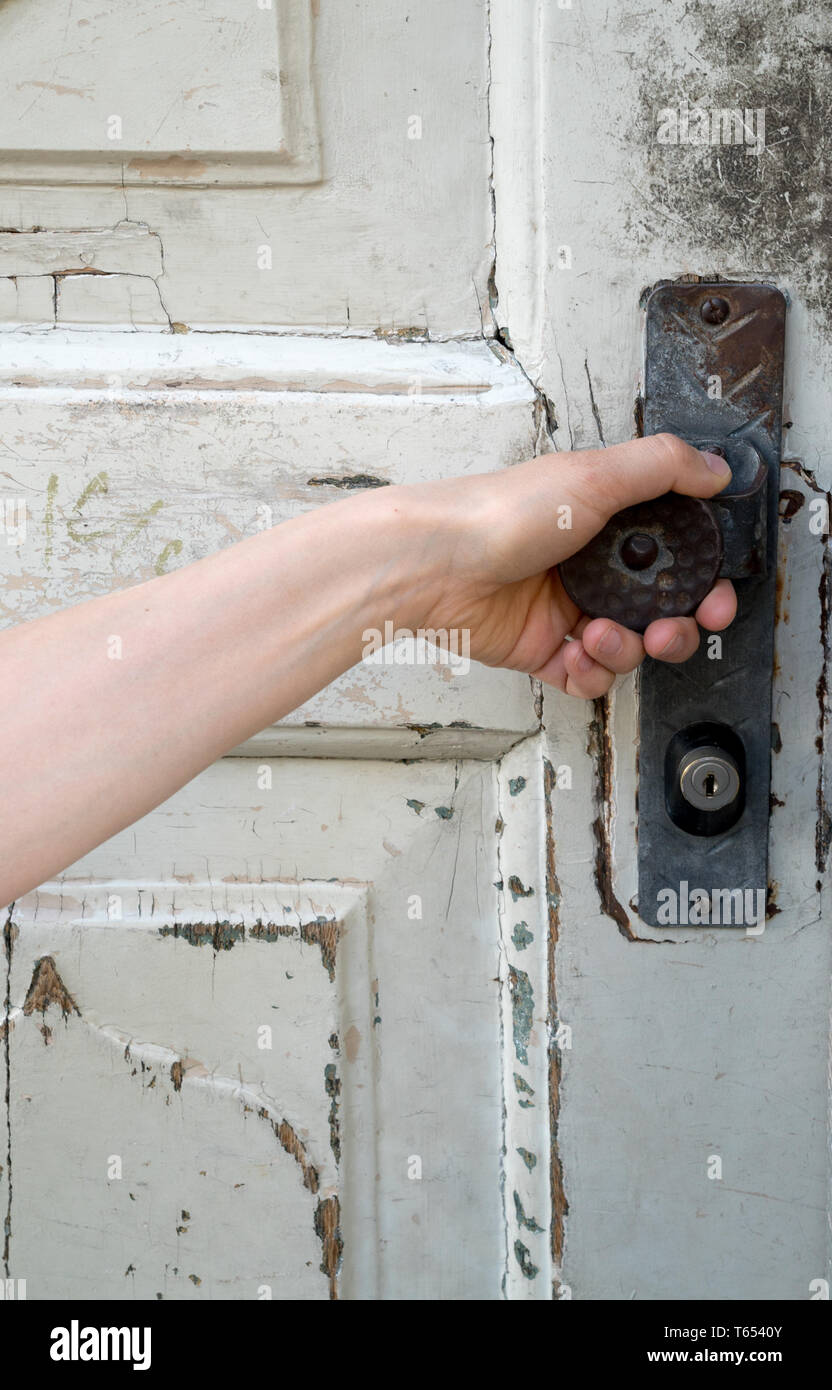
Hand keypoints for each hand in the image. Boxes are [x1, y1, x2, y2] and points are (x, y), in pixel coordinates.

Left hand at [408, 434, 735, 698]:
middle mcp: (590, 564)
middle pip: (659, 610)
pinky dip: (590, 674)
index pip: (675, 555)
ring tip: (599, 636)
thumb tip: (714, 468)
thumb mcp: (592, 475)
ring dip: (626, 650)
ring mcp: (566, 609)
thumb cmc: (499, 513)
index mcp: (608, 521)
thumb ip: (662, 468)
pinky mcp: (541, 648)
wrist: (434, 564)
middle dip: (676, 628)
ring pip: (627, 647)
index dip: (703, 580)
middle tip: (669, 631)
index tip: (716, 596)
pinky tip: (578, 657)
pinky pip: (586, 675)